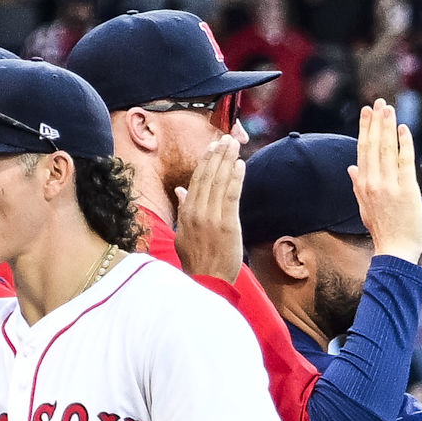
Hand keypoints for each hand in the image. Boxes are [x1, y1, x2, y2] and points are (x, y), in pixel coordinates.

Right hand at [176, 132, 245, 281]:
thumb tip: (181, 189)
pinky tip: (240, 164)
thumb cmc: (197, 260)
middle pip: (207, 177)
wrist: (206, 281)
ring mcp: (211, 218)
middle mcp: (196, 212)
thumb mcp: (183, 234)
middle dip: (217, 155)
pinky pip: (231, 196)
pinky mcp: (228, 225)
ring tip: (234, 145)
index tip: (212, 147)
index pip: (196, 181)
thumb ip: (183, 209)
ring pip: (219, 182)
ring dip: (227, 161)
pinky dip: (236, 178)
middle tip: (226, 138)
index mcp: (186, 214)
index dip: (205, 162)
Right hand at [354, 100, 421, 263]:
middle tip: (378, 102)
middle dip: (375, 122)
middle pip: (373, 145)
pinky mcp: (407, 190)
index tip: (367, 112)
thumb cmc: (382, 231)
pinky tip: (404, 128)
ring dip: (388, 126)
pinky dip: (404, 143)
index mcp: (363, 185)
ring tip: (389, 109)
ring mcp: (389, 185)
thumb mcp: (364, 208)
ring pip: (387, 149)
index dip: (365, 129)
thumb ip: (358, 186)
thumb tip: (351, 168)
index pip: (363, 150)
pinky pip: (405, 161)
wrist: (394, 251)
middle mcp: (373, 182)